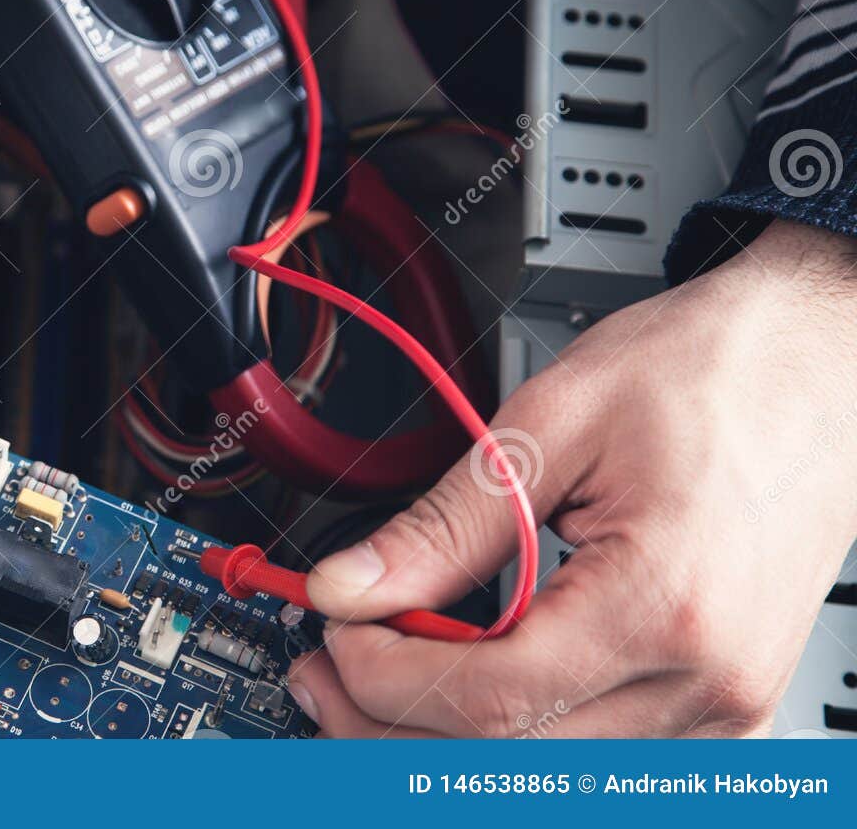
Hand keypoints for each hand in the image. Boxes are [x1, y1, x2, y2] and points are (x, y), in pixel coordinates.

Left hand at [288, 220, 856, 736]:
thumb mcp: (552, 423)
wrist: (821, 360)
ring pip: (543, 768)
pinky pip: (589, 749)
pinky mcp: (715, 702)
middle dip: (389, 722)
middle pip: (507, 758)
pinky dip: (508, 727)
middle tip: (321, 671)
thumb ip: (441, 526)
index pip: (487, 699)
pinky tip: (455, 682)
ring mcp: (718, 705)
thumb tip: (349, 586)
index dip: (385, 678)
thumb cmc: (716, 372)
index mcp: (665, 607)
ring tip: (372, 674)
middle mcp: (704, 683)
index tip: (329, 634)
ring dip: (439, 736)